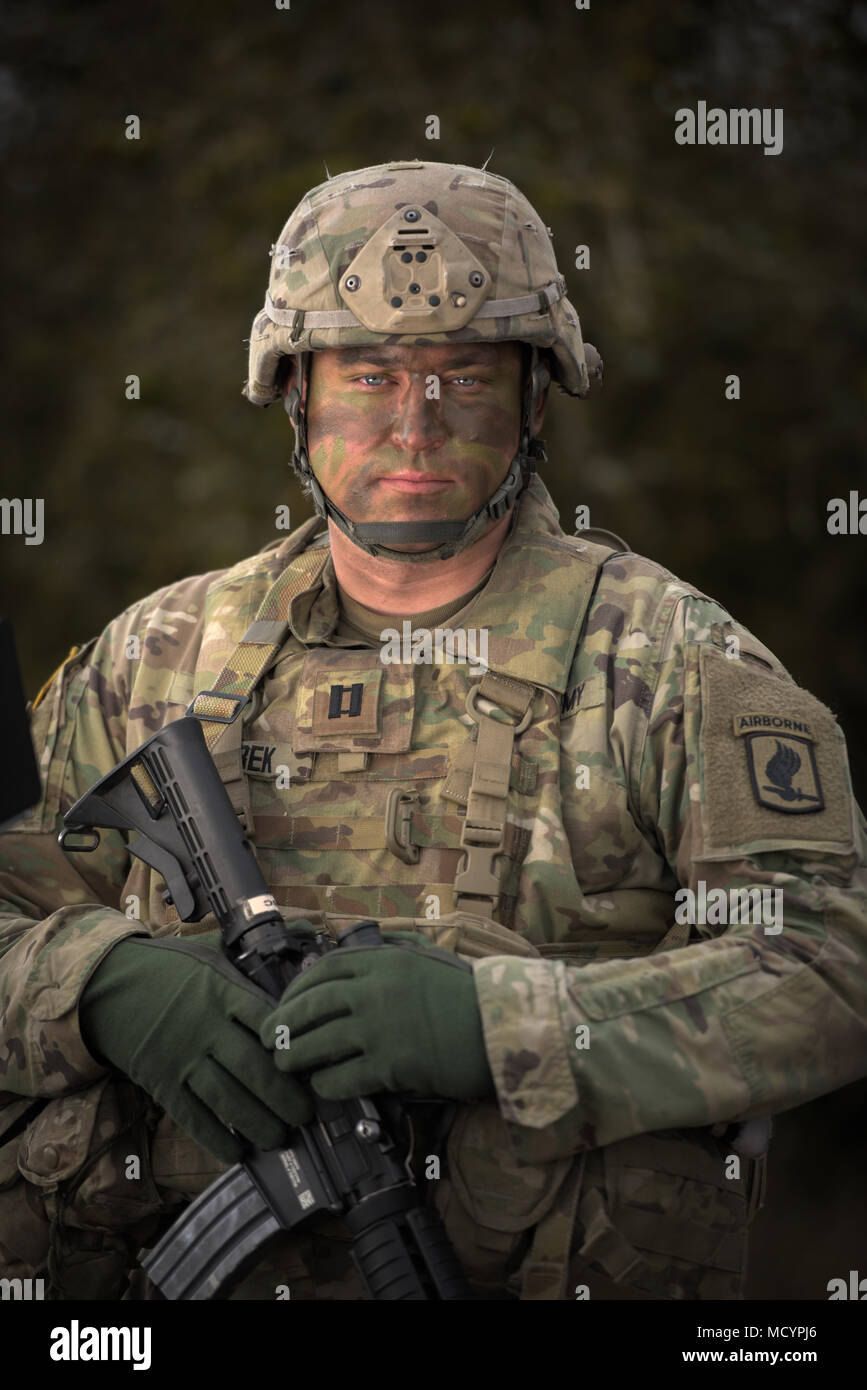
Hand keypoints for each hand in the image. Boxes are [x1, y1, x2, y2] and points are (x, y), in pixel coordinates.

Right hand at [79, 932, 313, 1163]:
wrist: (110, 986)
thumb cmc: (172, 970)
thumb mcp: (211, 953)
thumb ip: (250, 959)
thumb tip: (304, 933)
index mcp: (221, 991)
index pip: (266, 1021)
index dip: (292, 1047)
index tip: (315, 1065)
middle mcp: (204, 1025)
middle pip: (252, 1067)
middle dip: (284, 1096)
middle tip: (306, 1116)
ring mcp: (181, 1056)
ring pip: (225, 1097)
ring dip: (256, 1123)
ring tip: (279, 1138)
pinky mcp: (160, 1080)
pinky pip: (191, 1115)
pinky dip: (215, 1137)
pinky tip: (237, 1152)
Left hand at [258, 934, 494, 1102]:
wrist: (504, 1027)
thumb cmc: (471, 996)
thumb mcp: (429, 958)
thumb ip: (394, 952)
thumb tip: (363, 953)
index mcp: (384, 960)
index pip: (321, 971)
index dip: (293, 990)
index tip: (283, 1004)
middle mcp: (375, 989)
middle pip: (309, 1006)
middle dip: (281, 1024)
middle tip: (268, 1038)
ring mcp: (380, 1027)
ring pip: (316, 1043)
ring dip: (294, 1057)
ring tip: (285, 1066)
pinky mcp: (390, 1065)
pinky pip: (340, 1078)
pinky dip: (325, 1085)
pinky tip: (322, 1088)